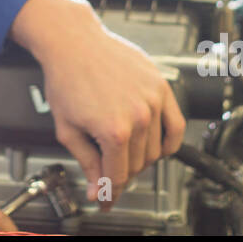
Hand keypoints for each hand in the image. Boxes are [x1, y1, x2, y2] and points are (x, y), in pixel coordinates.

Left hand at [10, 0, 184, 206]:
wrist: (74, 42)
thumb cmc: (66, 79)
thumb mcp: (68, 129)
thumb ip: (87, 162)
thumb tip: (99, 190)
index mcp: (114, 131)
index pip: (118, 176)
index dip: (109, 192)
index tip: (105, 199)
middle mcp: (139, 117)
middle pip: (137, 165)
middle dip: (121, 173)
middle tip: (107, 171)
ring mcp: (153, 101)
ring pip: (155, 150)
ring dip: (141, 157)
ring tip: (122, 150)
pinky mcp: (161, 86)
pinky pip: (176, 125)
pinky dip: (170, 142)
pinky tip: (158, 147)